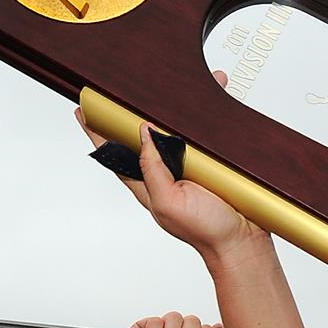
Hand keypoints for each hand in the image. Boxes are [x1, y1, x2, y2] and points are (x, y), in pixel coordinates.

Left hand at [76, 88, 265, 262]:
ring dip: (179, 108)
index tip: (84, 110)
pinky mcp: (213, 162)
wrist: (244, 241)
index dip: (98, 133)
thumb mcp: (168, 202)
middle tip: (126, 87)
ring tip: (178, 86)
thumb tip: (143, 133)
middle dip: (135, 111)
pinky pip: (207, 133)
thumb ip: (151, 169)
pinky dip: (210, 117)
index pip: (115, 154)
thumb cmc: (206, 230)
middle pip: (144, 135)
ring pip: (177, 129)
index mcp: (148, 184)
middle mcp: (166, 171)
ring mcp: (190, 166)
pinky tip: (216, 99)